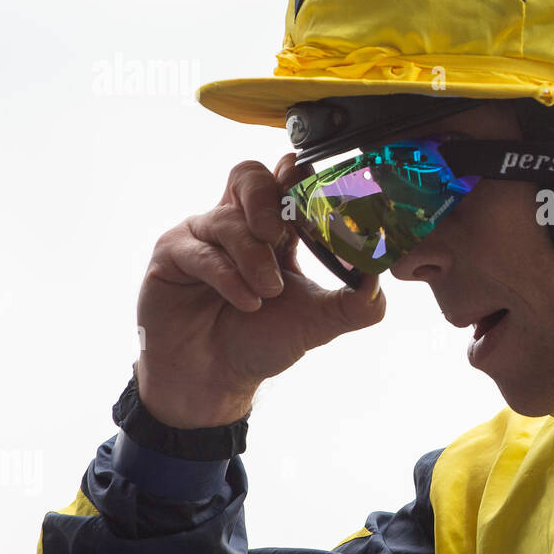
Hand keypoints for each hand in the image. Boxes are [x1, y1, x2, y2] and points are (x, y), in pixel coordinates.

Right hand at [134, 154, 385, 427]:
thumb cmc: (262, 341)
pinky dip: (229, 276)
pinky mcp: (172, 254)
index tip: (311, 180)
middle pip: (249, 177)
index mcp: (276, 230)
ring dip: (254, 258)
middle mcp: (238, 224)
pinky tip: (246, 302)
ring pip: (228, 220)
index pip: (286, 183)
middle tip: (280, 235)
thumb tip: (381, 274)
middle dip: (268, 200)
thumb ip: (358, 300)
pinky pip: (201, 251)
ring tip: (267, 293)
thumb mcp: (321, 321)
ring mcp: (202, 236)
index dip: (298, 174)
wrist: (216, 379)